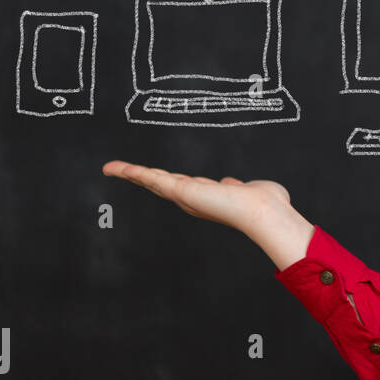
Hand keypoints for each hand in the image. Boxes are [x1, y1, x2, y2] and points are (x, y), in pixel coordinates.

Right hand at [102, 160, 314, 268]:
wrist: (264, 211)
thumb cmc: (266, 204)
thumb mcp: (250, 191)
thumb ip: (237, 188)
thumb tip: (233, 184)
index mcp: (210, 198)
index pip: (185, 186)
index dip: (170, 180)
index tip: (156, 176)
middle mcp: (195, 199)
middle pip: (163, 184)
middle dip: (143, 177)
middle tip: (124, 170)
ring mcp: (185, 196)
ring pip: (153, 180)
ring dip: (132, 173)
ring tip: (112, 168)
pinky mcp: (179, 190)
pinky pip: (150, 178)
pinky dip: (131, 171)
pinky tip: (114, 167)